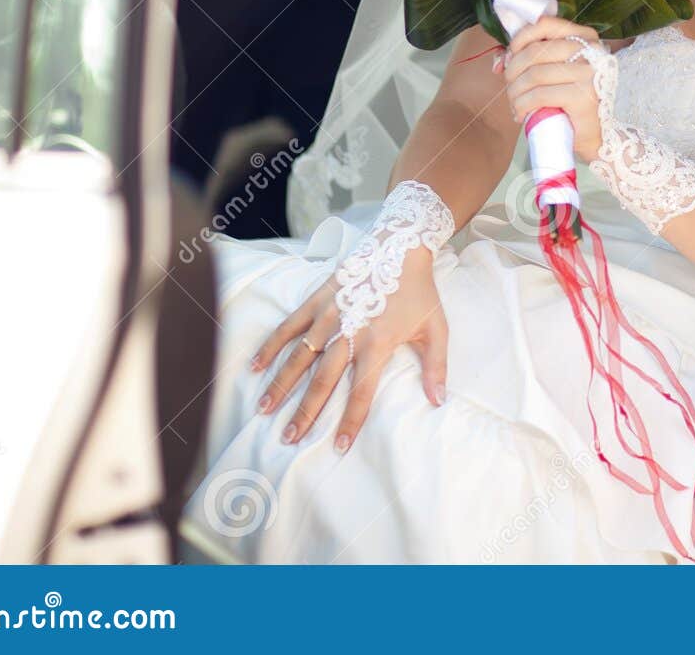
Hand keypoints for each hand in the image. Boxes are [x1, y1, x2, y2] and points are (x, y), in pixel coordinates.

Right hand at [249, 244, 448, 452]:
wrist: (401, 246)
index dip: (350, 421)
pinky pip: (289, 326)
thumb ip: (436, 367)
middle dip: (305, 412)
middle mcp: (349, 333)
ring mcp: (329, 316)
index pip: (361, 392)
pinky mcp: (316, 300)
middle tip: (289, 438)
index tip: (339, 447)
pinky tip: (255, 366)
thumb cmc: (419, 291)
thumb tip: (438, 401)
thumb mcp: (436, 329)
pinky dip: (271, 346)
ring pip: (300, 357)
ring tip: (265, 409)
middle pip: (322, 381)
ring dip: (281, 384)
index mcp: (378, 344)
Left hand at [502, 15, 605, 162]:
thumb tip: (500, 60)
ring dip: (515, 92)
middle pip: (536, 51)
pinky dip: (523, 105)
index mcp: (587, 38)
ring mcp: (589, 73)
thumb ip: (530, 58)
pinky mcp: (583, 96)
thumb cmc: (572, 103)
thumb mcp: (554, 73)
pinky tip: (521, 114)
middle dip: (513, 71)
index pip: (546, 24)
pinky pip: (539, 95)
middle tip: (510, 89)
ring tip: (515, 104)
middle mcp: (592, 51)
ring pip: (534, 74)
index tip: (510, 56)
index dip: (521, 38)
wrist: (596, 136)